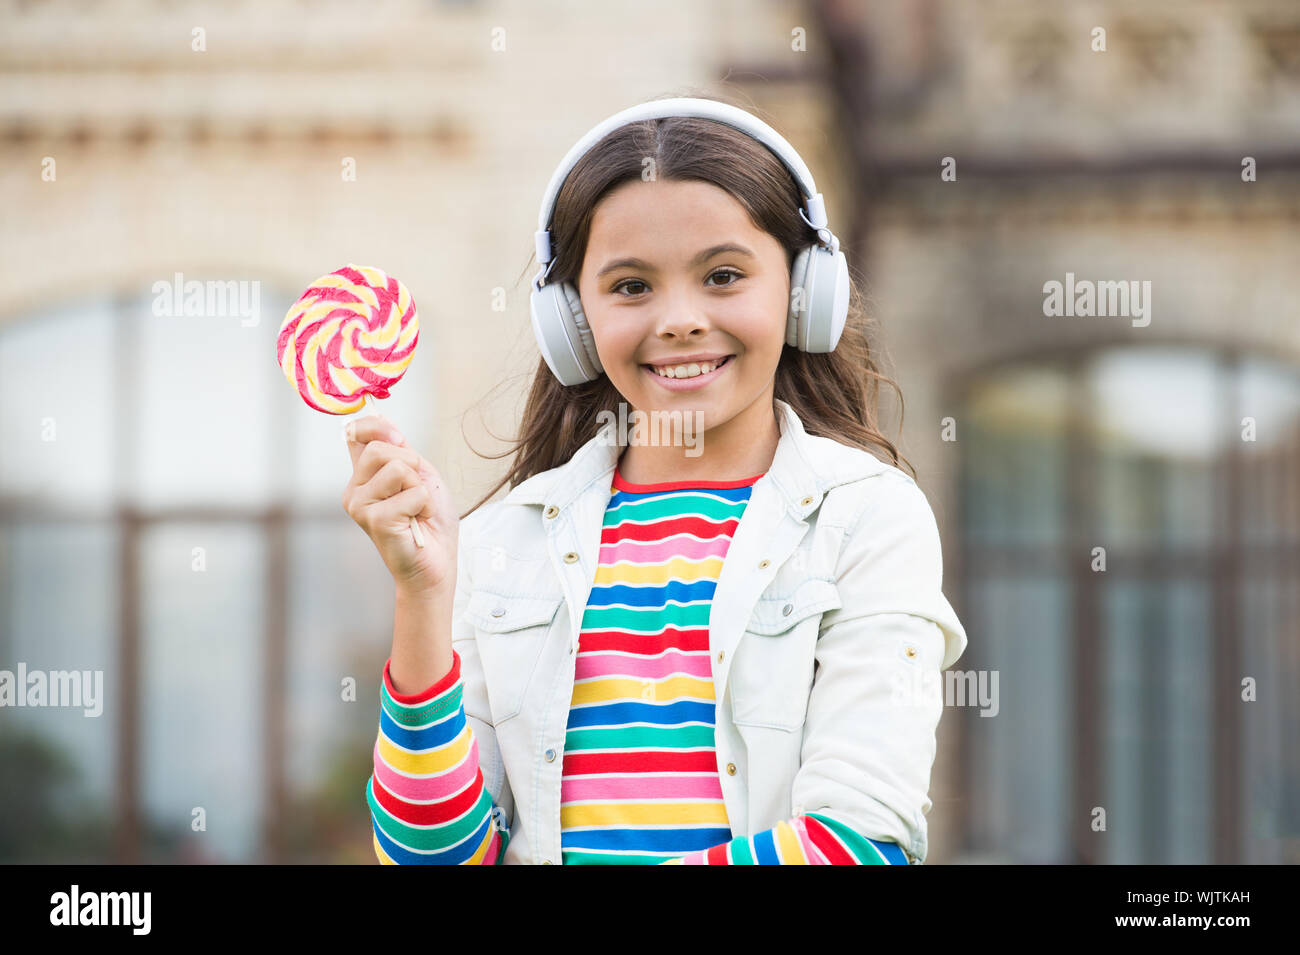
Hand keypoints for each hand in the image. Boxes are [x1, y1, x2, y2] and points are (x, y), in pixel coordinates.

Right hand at [341, 414, 457, 595]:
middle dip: (411, 464)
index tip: (398, 437)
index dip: (376, 425)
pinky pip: (410, 492)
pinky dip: (424, 504)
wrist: (437, 562)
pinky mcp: (374, 520)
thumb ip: (401, 451)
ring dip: (420, 487)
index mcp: (365, 477)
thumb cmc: (430, 521)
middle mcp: (355, 490)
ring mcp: (360, 505)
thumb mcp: (420, 476)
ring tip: (418, 509)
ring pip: (397, 468)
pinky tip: (418, 521)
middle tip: (418, 491)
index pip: (356, 434)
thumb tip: (381, 419)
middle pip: (379, 448)